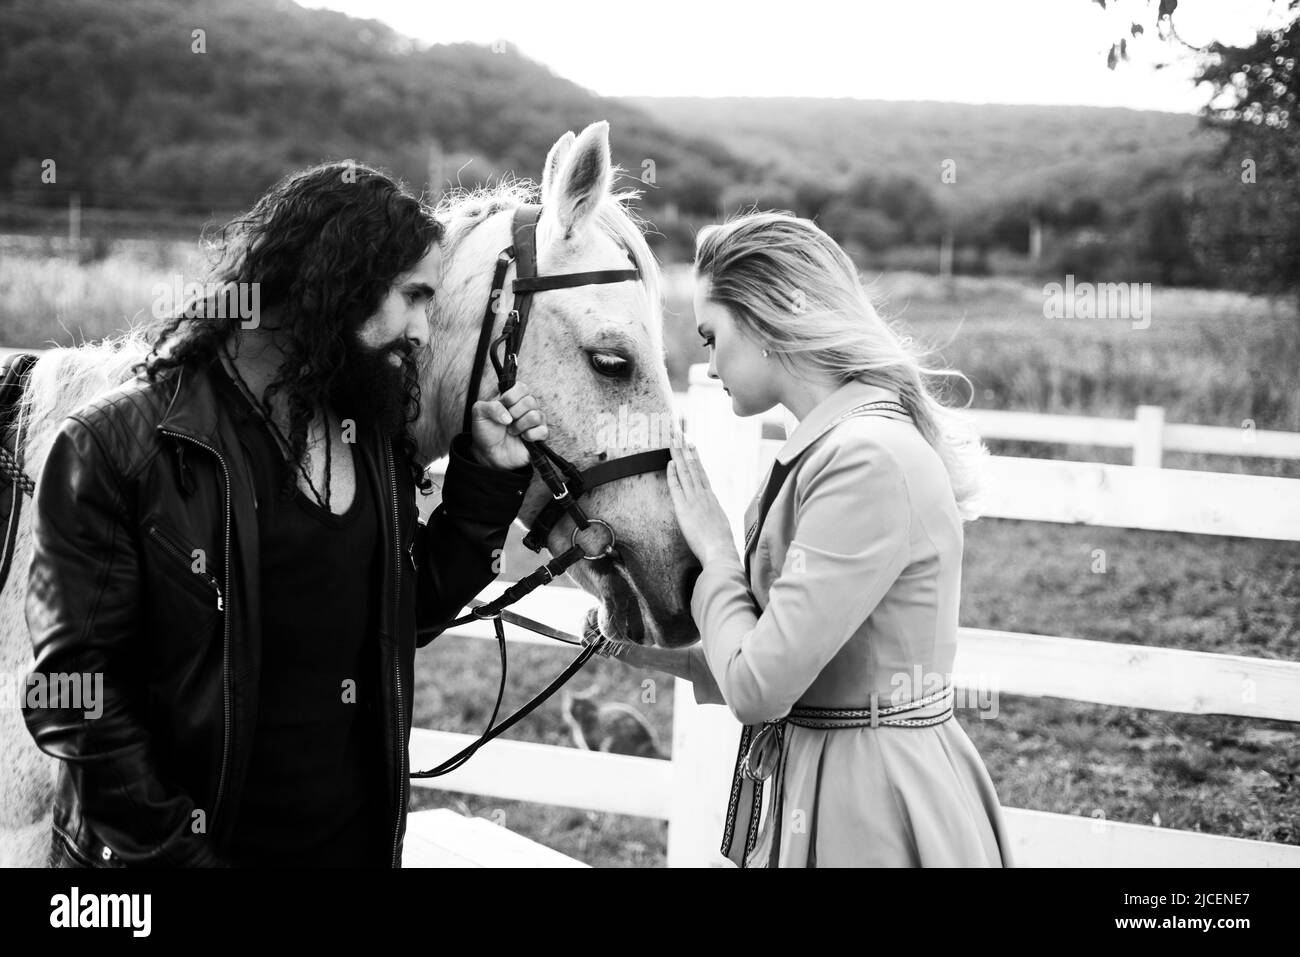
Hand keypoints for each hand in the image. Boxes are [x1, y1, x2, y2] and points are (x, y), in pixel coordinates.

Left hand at [470, 381, 548, 469]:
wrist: (489, 453)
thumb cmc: (486, 431)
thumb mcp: (479, 413)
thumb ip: (490, 406)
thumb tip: (508, 417)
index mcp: (515, 398)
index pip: (523, 388)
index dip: (511, 397)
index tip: (503, 406)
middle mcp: (527, 408)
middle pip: (530, 401)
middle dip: (514, 413)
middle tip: (506, 422)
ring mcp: (535, 422)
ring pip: (536, 416)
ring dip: (520, 426)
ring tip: (512, 431)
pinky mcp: (540, 436)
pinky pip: (543, 431)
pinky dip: (529, 435)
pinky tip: (522, 438)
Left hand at [666, 428, 737, 566]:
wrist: (720, 551)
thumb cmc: (721, 544)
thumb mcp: (719, 525)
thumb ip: (714, 516)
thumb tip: (712, 516)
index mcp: (711, 498)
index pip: (700, 472)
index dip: (694, 457)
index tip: (690, 444)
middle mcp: (703, 494)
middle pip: (692, 466)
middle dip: (685, 448)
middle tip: (678, 432)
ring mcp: (694, 500)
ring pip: (685, 472)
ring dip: (678, 454)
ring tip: (673, 439)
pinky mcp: (685, 508)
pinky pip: (677, 487)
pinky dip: (673, 474)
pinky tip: (670, 462)